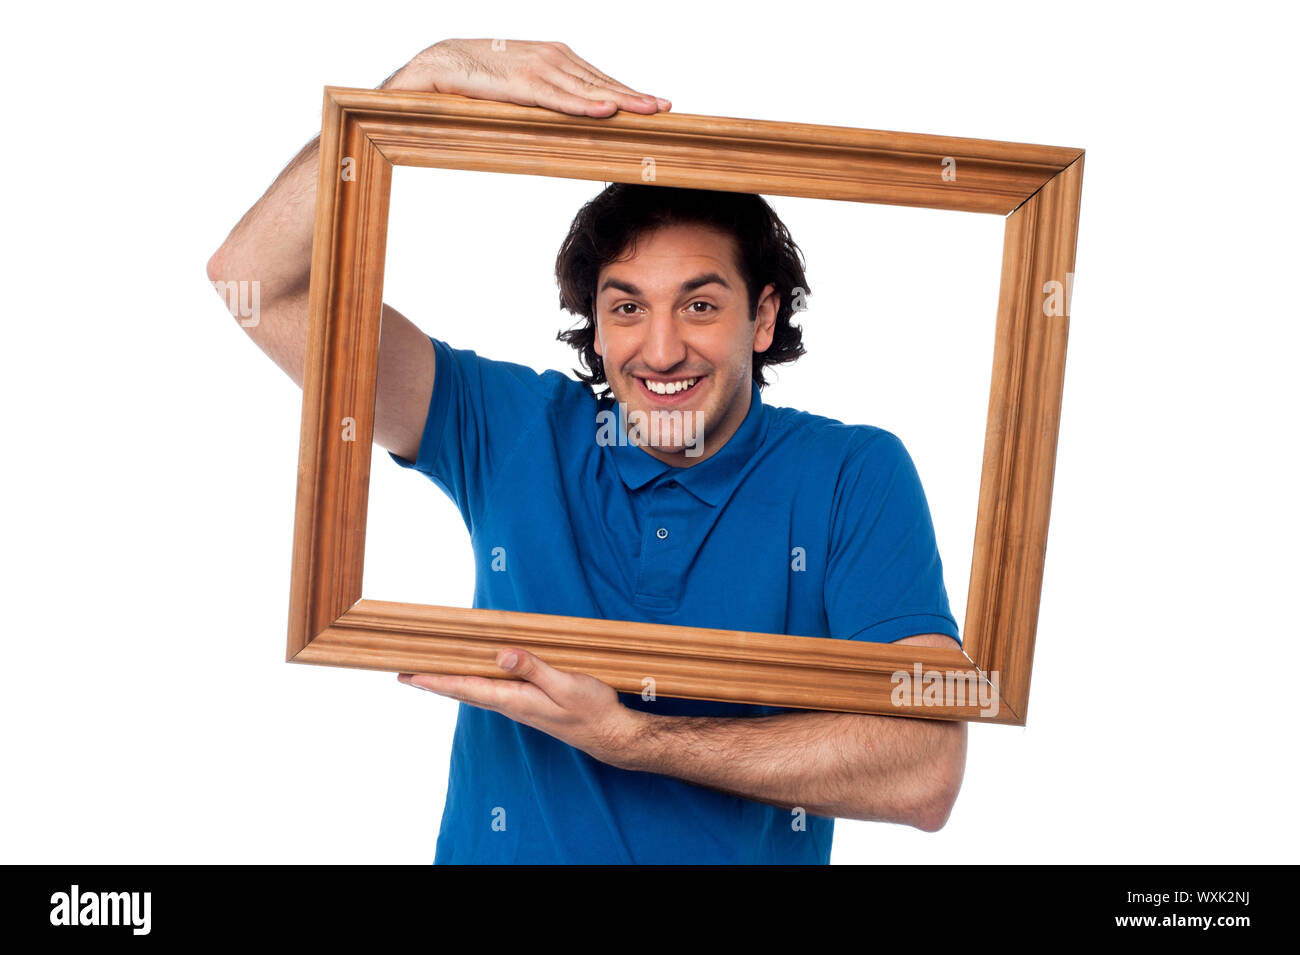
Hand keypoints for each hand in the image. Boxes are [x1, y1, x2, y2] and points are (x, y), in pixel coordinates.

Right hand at [388, 39, 670, 117]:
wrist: (437, 64)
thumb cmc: (478, 80)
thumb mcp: (520, 90)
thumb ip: (546, 100)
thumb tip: (569, 122)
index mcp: (555, 59)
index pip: (599, 78)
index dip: (629, 91)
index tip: (658, 104)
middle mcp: (552, 58)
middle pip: (602, 82)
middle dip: (635, 96)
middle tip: (667, 107)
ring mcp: (538, 68)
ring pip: (587, 88)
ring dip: (620, 100)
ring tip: (648, 110)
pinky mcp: (520, 84)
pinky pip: (558, 97)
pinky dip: (582, 104)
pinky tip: (605, 111)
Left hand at [398, 648, 646, 766]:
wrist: (609, 734)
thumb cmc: (591, 709)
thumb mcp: (566, 684)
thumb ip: (534, 668)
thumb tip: (502, 654)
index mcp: (514, 700)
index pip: (465, 688)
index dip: (435, 681)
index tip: (407, 676)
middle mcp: (510, 705)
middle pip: (462, 692)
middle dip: (433, 683)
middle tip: (403, 674)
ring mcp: (518, 706)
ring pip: (474, 692)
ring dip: (449, 683)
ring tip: (428, 674)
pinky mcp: (528, 704)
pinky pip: (490, 691)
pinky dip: (472, 682)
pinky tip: (472, 676)